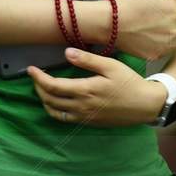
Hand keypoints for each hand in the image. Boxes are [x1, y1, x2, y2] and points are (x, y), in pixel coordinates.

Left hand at [29, 47, 169, 127]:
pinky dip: (53, 110)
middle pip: (49, 99)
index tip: (30, 69)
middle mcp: (81, 106)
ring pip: (54, 111)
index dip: (38, 78)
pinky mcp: (88, 123)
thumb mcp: (110, 66)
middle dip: (38, 87)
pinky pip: (63, 119)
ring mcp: (84, 117)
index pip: (52, 86)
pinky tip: (54, 102)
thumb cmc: (129, 82)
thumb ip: (87, 60)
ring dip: (44, 99)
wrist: (144, 105)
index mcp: (85, 90)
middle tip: (35, 76)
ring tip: (41, 87)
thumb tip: (66, 52)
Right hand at [110, 0, 175, 58]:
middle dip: (167, 15)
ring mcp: (167, 44)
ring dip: (166, 30)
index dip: (164, 0)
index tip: (152, 3)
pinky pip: (164, 48)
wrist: (110, 23)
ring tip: (149, 25)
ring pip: (174, 35)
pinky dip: (158, 43)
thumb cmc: (128, 3)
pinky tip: (146, 35)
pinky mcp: (157, 54)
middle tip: (148, 14)